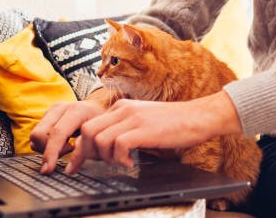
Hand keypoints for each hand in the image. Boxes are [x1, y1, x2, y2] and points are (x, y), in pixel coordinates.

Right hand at [31, 90, 110, 173]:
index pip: (57, 133)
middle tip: (67, 151)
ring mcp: (51, 110)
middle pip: (40, 134)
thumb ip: (84, 148)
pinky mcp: (46, 115)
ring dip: (46, 147)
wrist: (97, 106)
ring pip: (35, 135)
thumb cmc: (100, 122)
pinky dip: (46, 144)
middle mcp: (61, 108)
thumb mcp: (98, 134)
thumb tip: (70, 167)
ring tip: (65, 147)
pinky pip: (37, 135)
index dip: (51, 153)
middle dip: (49, 150)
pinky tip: (61, 143)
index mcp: (77, 111)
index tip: (47, 170)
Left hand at [65, 90, 241, 173]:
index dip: (80, 147)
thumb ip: (125, 128)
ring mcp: (134, 118)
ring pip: (98, 138)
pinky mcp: (144, 129)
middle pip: (87, 130)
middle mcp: (124, 109)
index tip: (76, 163)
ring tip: (118, 163)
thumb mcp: (144, 121)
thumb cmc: (174, 123)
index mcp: (122, 107)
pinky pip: (119, 145)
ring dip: (104, 157)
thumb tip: (107, 147)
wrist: (199, 117)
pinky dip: (120, 159)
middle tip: (92, 167)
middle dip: (84, 153)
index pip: (88, 124)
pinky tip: (131, 163)